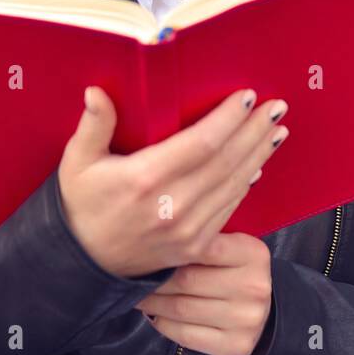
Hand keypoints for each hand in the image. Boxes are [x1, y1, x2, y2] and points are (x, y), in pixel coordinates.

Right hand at [57, 85, 288, 279]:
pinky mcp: (196, 245)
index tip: (247, 96)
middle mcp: (172, 205)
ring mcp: (188, 230)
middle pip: (226, 162)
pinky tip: (258, 163)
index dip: (228, 119)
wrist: (84, 263)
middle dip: (254, 132)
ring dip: (259, 155)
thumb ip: (93, 125)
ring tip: (276, 130)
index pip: (201, 143)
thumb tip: (95, 91)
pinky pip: (229, 208)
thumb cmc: (82, 204)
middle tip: (276, 107)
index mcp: (145, 179)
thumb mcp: (77, 162)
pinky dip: (246, 183)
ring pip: (234, 185)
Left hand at [134, 232, 272, 354]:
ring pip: (182, 309)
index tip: (144, 249)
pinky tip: (154, 315)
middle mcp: (254, 287)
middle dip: (154, 279)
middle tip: (131, 275)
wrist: (256, 314)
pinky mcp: (236, 345)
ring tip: (137, 294)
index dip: (168, 248)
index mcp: (253, 254)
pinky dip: (163, 324)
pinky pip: (185, 335)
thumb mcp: (227, 249)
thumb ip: (200, 240)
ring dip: (152, 303)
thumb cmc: (231, 274)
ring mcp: (246, 319)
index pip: (203, 247)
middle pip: (186, 280)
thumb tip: (152, 239)